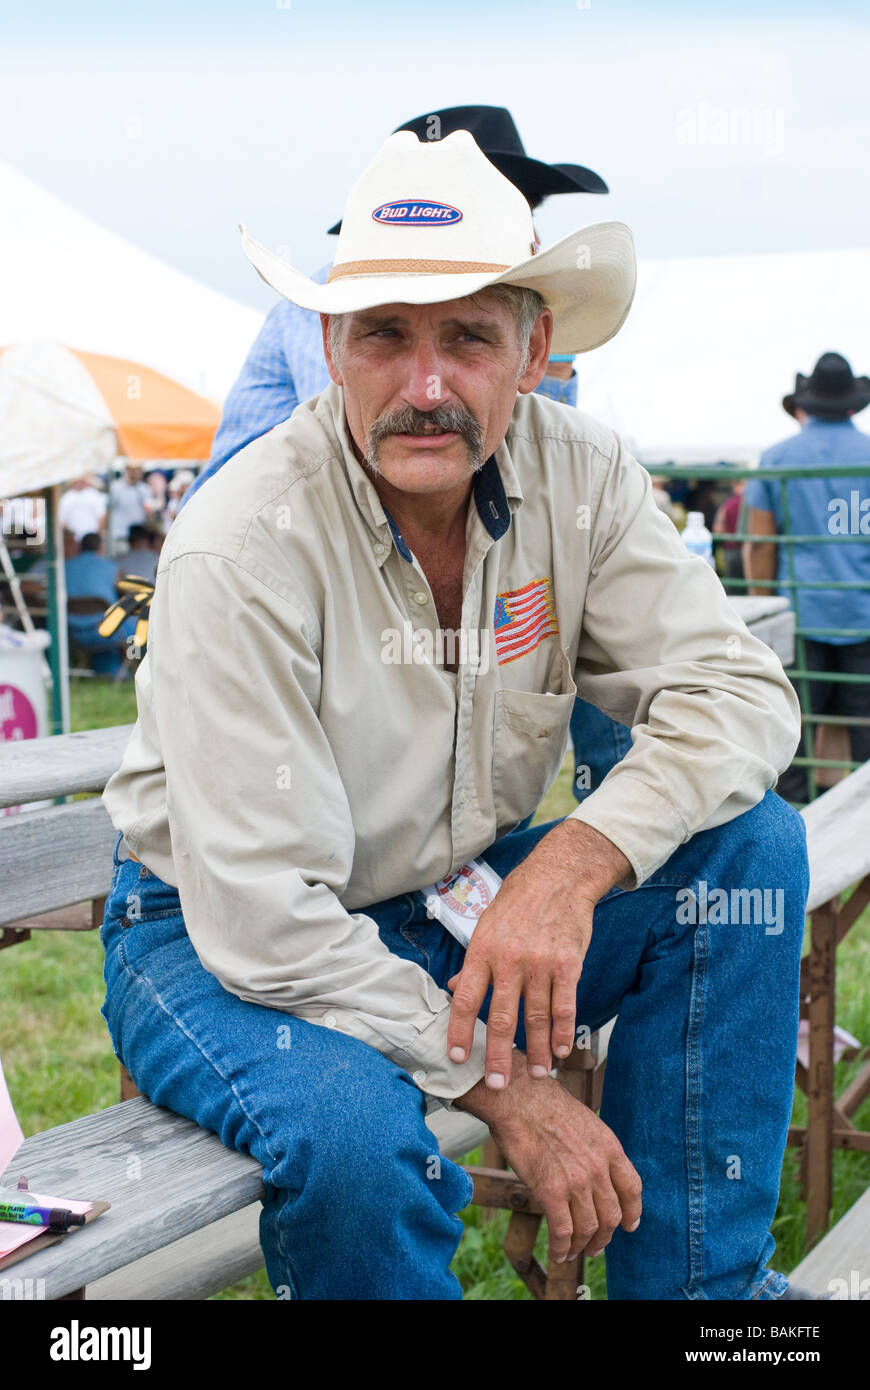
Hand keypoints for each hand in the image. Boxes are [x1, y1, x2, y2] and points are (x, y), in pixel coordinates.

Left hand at [446, 819, 629, 1087]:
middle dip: (498, 1056)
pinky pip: (565, 1005)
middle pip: (501, 1018)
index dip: (459, 1031)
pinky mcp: (568, 964)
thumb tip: (453, 990)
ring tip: (538, 1074)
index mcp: (482, 951)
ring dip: (538, 1051)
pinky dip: (564, 1031)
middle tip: (498, 1084)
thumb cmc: (518, 901)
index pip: (465, 1000)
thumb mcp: (486, 925)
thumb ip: (473, 962)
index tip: (457, 1058)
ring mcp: (540, 963)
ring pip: (536, 1018)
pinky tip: (562, 1050)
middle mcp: (509, 960)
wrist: (559, 876)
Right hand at [455, 1064, 641, 1260]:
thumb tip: (592, 1169)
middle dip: (604, 1236)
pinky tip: (558, 1253)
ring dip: (582, 1246)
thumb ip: (593, 1148)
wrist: (517, 1098)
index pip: (632, 1188)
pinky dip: (562, 1248)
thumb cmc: (543, 1103)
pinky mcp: (550, 1192)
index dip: (632, 1212)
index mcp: (609, 1147)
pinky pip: (563, 1231)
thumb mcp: (583, 1121)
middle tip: (595, 1246)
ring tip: (574, 1251)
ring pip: (588, 1228)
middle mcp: (598, 1167)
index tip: (628, 1225)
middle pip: (611, 1215)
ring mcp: (576, 1181)